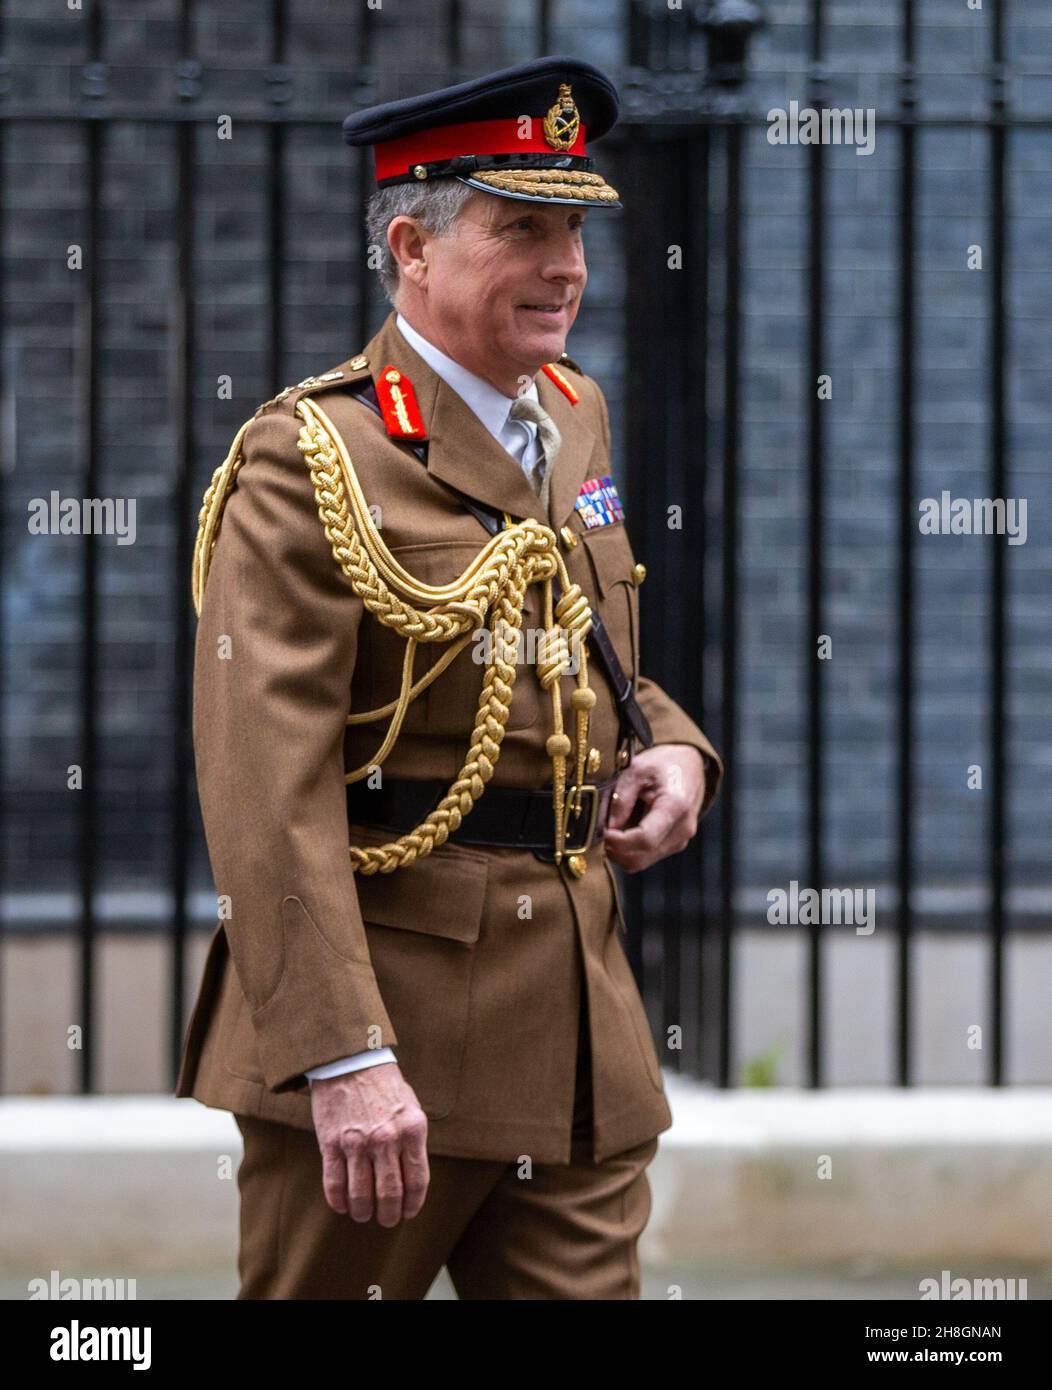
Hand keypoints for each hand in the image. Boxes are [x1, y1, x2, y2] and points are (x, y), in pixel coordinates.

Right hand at [309, 1062, 429, 1225]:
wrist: (350, 1060)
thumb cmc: (384, 1084)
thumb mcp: (410, 1107)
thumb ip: (412, 1140)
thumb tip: (412, 1176)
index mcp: (412, 1130)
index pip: (417, 1182)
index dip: (413, 1205)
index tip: (408, 1213)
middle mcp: (387, 1139)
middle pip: (390, 1195)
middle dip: (389, 1215)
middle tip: (386, 1220)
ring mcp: (357, 1143)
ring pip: (361, 1195)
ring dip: (363, 1212)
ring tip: (363, 1215)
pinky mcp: (331, 1143)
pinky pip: (334, 1183)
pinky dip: (338, 1201)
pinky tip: (342, 1206)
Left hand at [602, 744, 706, 872]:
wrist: (690, 766)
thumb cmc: (663, 764)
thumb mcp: (637, 769)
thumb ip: (621, 798)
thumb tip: (607, 826)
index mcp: (675, 807)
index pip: (645, 839)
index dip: (619, 841)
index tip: (603, 831)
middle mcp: (682, 829)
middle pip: (640, 857)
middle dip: (614, 848)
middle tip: (600, 830)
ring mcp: (679, 841)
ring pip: (640, 862)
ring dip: (619, 851)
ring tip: (610, 828)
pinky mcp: (673, 846)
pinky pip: (645, 858)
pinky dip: (628, 850)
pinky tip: (621, 831)